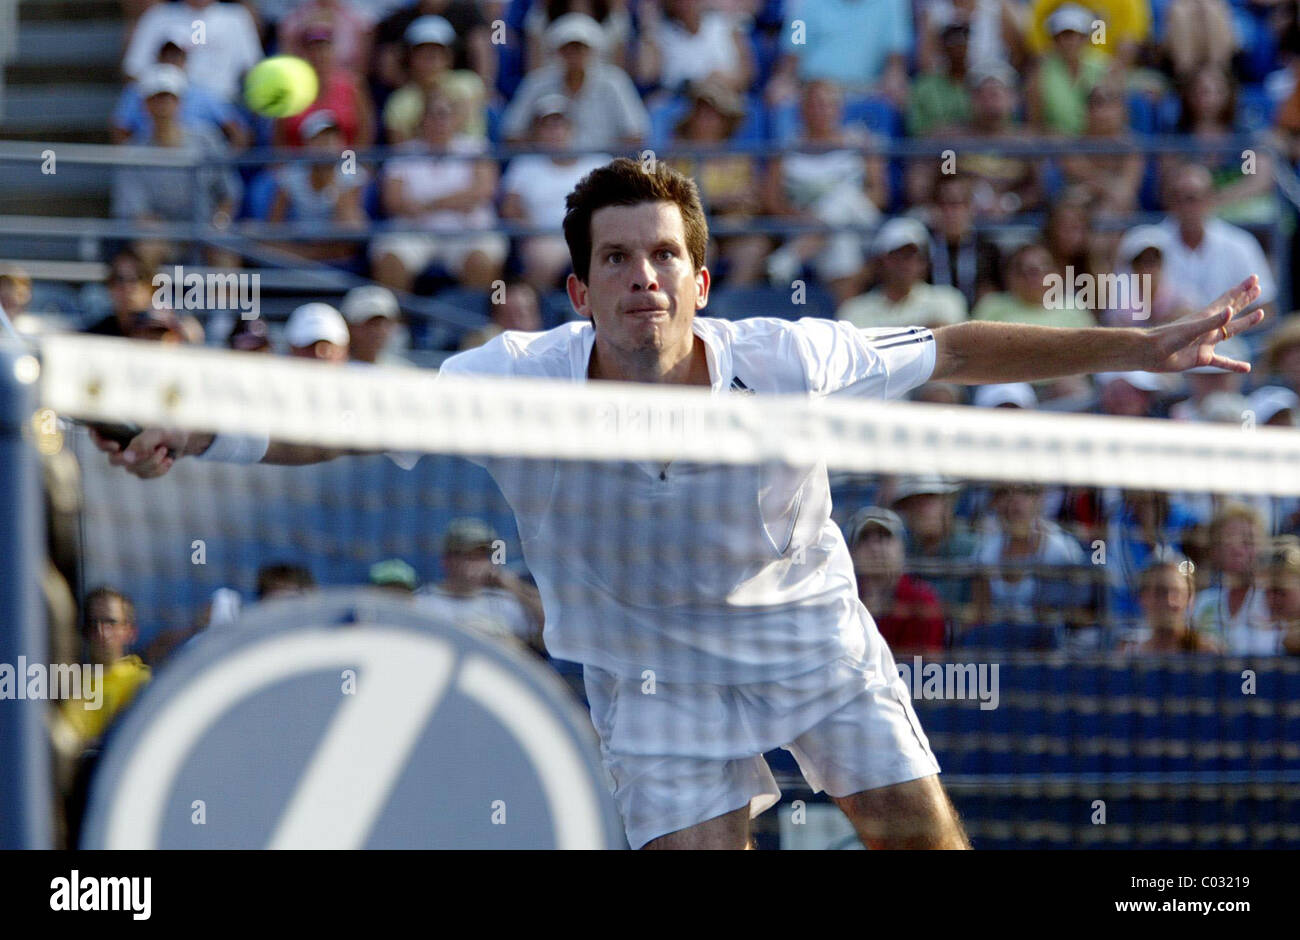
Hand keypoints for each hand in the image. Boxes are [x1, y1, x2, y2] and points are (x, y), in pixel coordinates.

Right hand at [91, 426, 194, 478]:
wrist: (183, 441)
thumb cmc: (169, 430)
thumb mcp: (159, 432)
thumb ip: (143, 442)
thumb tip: (126, 458)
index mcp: (118, 429)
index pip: (96, 436)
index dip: (101, 443)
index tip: (116, 446)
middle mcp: (119, 445)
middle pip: (114, 460)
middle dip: (139, 458)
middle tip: (160, 449)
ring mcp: (128, 460)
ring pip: (131, 469)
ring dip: (153, 462)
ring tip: (166, 450)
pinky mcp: (139, 470)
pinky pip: (143, 476)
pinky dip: (158, 469)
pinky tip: (168, 460)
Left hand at [1142, 275, 1264, 373]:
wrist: (1150, 353)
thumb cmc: (1168, 338)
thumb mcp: (1193, 329)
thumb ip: (1213, 322)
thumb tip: (1232, 311)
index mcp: (1206, 317)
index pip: (1229, 299)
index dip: (1242, 289)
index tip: (1255, 278)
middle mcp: (1209, 328)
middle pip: (1233, 310)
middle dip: (1246, 299)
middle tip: (1259, 288)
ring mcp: (1206, 343)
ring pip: (1232, 331)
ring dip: (1246, 323)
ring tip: (1261, 315)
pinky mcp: (1202, 358)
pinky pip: (1223, 362)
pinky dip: (1234, 365)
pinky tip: (1246, 368)